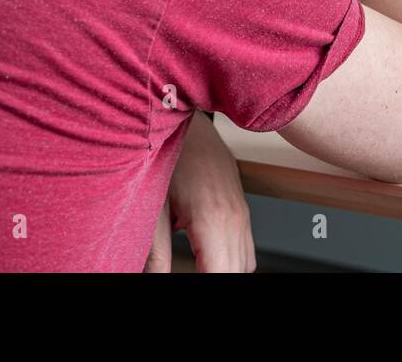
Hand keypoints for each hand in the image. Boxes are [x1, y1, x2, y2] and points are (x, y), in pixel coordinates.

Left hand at [145, 111, 255, 272]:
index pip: (220, 273)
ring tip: (197, 267)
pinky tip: (208, 257)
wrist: (187, 119)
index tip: (184, 274)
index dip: (204, 281)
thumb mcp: (153, 207)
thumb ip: (155, 252)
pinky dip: (232, 260)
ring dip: (225, 271)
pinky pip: (247, 248)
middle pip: (236, 272)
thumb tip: (154, 277)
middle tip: (186, 269)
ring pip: (246, 264)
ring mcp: (242, 212)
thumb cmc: (169, 154)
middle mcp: (234, 217)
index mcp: (212, 218)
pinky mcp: (241, 208)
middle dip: (214, 277)